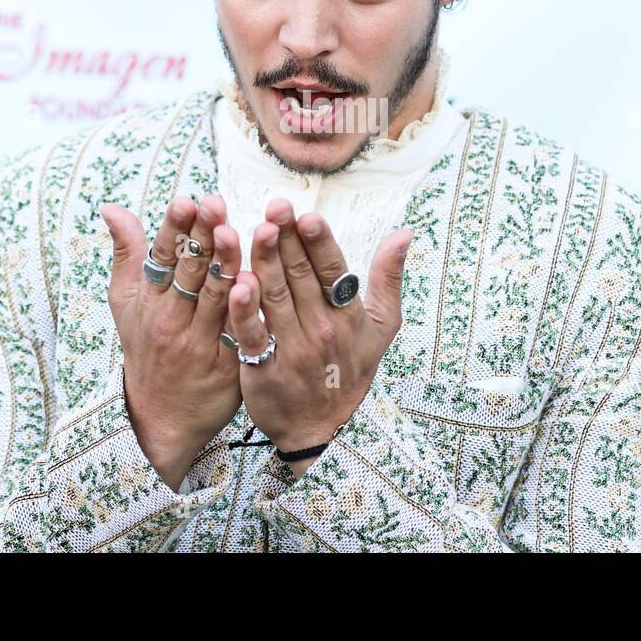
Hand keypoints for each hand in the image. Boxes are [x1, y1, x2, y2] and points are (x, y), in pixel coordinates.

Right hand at [101, 194, 242, 490]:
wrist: (161, 419)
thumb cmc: (146, 348)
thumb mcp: (127, 304)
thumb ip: (128, 254)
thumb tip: (112, 207)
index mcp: (149, 301)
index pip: (160, 257)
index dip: (173, 229)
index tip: (185, 200)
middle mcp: (170, 321)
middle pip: (189, 271)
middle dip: (202, 235)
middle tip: (216, 204)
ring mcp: (197, 344)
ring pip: (214, 298)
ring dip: (225, 263)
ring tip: (236, 232)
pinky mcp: (225, 366)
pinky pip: (237, 332)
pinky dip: (245, 308)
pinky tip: (256, 283)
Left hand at [228, 198, 413, 475]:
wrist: (325, 433)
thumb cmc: (352, 372)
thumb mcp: (381, 328)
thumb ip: (388, 278)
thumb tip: (403, 233)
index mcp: (348, 318)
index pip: (334, 272)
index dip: (320, 243)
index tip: (307, 216)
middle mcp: (321, 331)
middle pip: (300, 277)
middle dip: (287, 240)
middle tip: (275, 207)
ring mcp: (291, 351)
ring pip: (274, 298)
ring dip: (264, 262)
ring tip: (255, 230)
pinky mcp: (262, 369)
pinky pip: (252, 335)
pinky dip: (244, 310)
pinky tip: (236, 283)